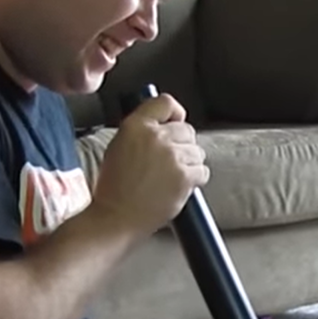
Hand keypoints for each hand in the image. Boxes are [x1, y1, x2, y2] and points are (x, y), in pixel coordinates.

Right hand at [92, 92, 208, 232]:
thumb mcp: (119, 146)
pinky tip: (178, 186)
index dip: (175, 114)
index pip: (166, 102)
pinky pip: (202, 171)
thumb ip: (142, 130)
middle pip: (187, 130)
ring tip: (170, 177)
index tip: (175, 122)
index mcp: (136, 126)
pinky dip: (195, 179)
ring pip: (197, 151)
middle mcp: (156, 137)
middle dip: (182, 144)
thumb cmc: (115, 188)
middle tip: (169, 162)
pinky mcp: (184, 176)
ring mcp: (172, 156)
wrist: (116, 217)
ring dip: (189, 163)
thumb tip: (166, 123)